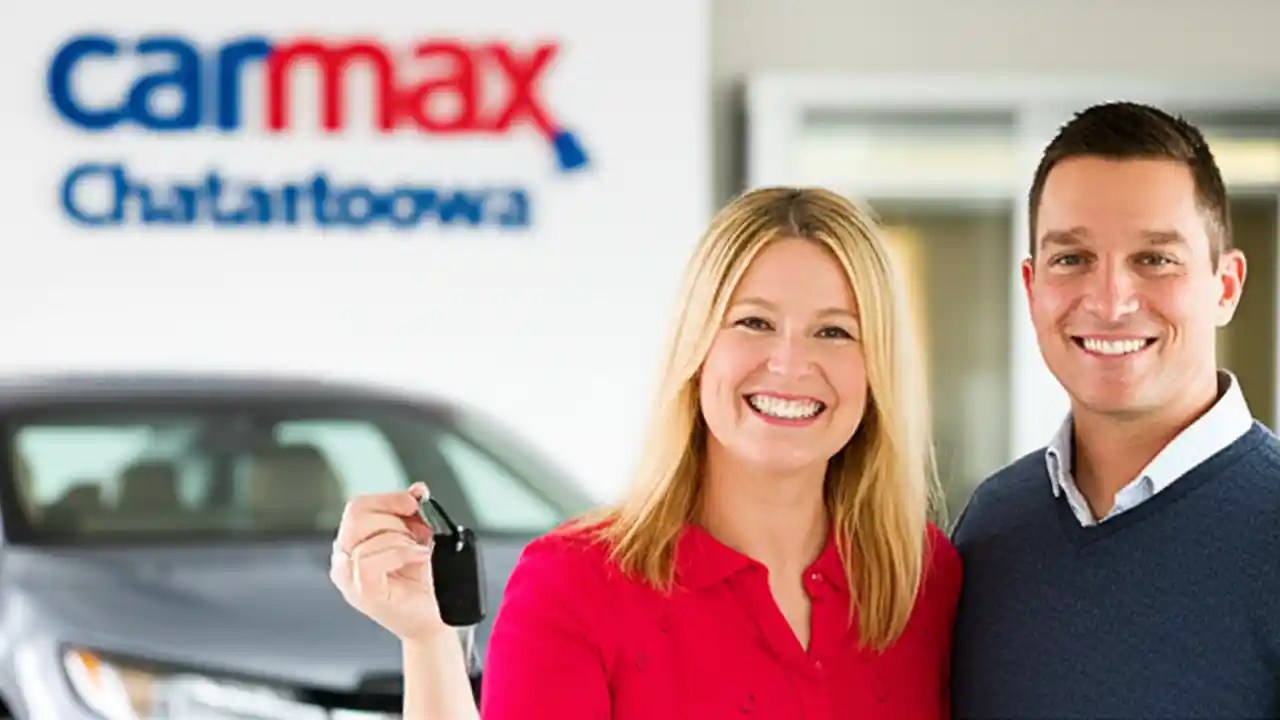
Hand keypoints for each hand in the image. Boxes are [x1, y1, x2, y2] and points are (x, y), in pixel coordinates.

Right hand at [330, 482, 447, 642]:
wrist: (436, 616)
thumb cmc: (424, 582)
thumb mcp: (419, 536)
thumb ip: (413, 512)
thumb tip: (417, 489)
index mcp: (353, 542)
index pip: (357, 506)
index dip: (388, 499)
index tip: (414, 503)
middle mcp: (344, 559)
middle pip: (356, 515)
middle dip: (395, 518)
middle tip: (418, 532)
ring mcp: (349, 578)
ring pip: (366, 538)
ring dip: (402, 539)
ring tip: (419, 551)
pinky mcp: (362, 593)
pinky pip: (370, 560)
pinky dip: (400, 553)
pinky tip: (417, 558)